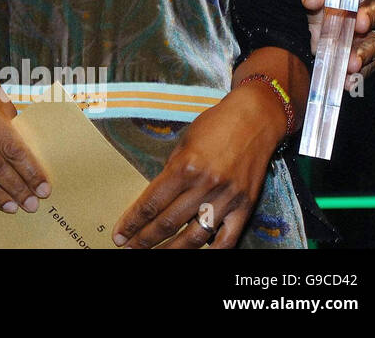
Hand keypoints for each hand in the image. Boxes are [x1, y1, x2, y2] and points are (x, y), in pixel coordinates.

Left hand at [113, 81, 285, 248]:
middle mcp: (205, 185)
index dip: (133, 223)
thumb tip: (158, 198)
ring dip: (171, 250)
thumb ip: (171, 172)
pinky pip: (228, 238)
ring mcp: (227, 198)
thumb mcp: (183, 143)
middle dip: (145, 239)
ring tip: (155, 255)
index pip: (151, 203)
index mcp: (184, 167)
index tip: (120, 235)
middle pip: (168, 223)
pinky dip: (212, 251)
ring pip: (195, 237)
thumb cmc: (215, 125)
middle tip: (129, 248)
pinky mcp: (245, 206)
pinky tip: (195, 254)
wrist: (255, 118)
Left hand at [302, 0, 374, 88]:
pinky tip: (348, 81)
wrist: (313, 4)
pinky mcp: (365, 50)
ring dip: (365, 52)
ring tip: (351, 62)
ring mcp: (373, 29)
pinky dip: (358, 73)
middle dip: (370, 17)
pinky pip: (367, 62)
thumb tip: (313, 0)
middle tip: (358, 24)